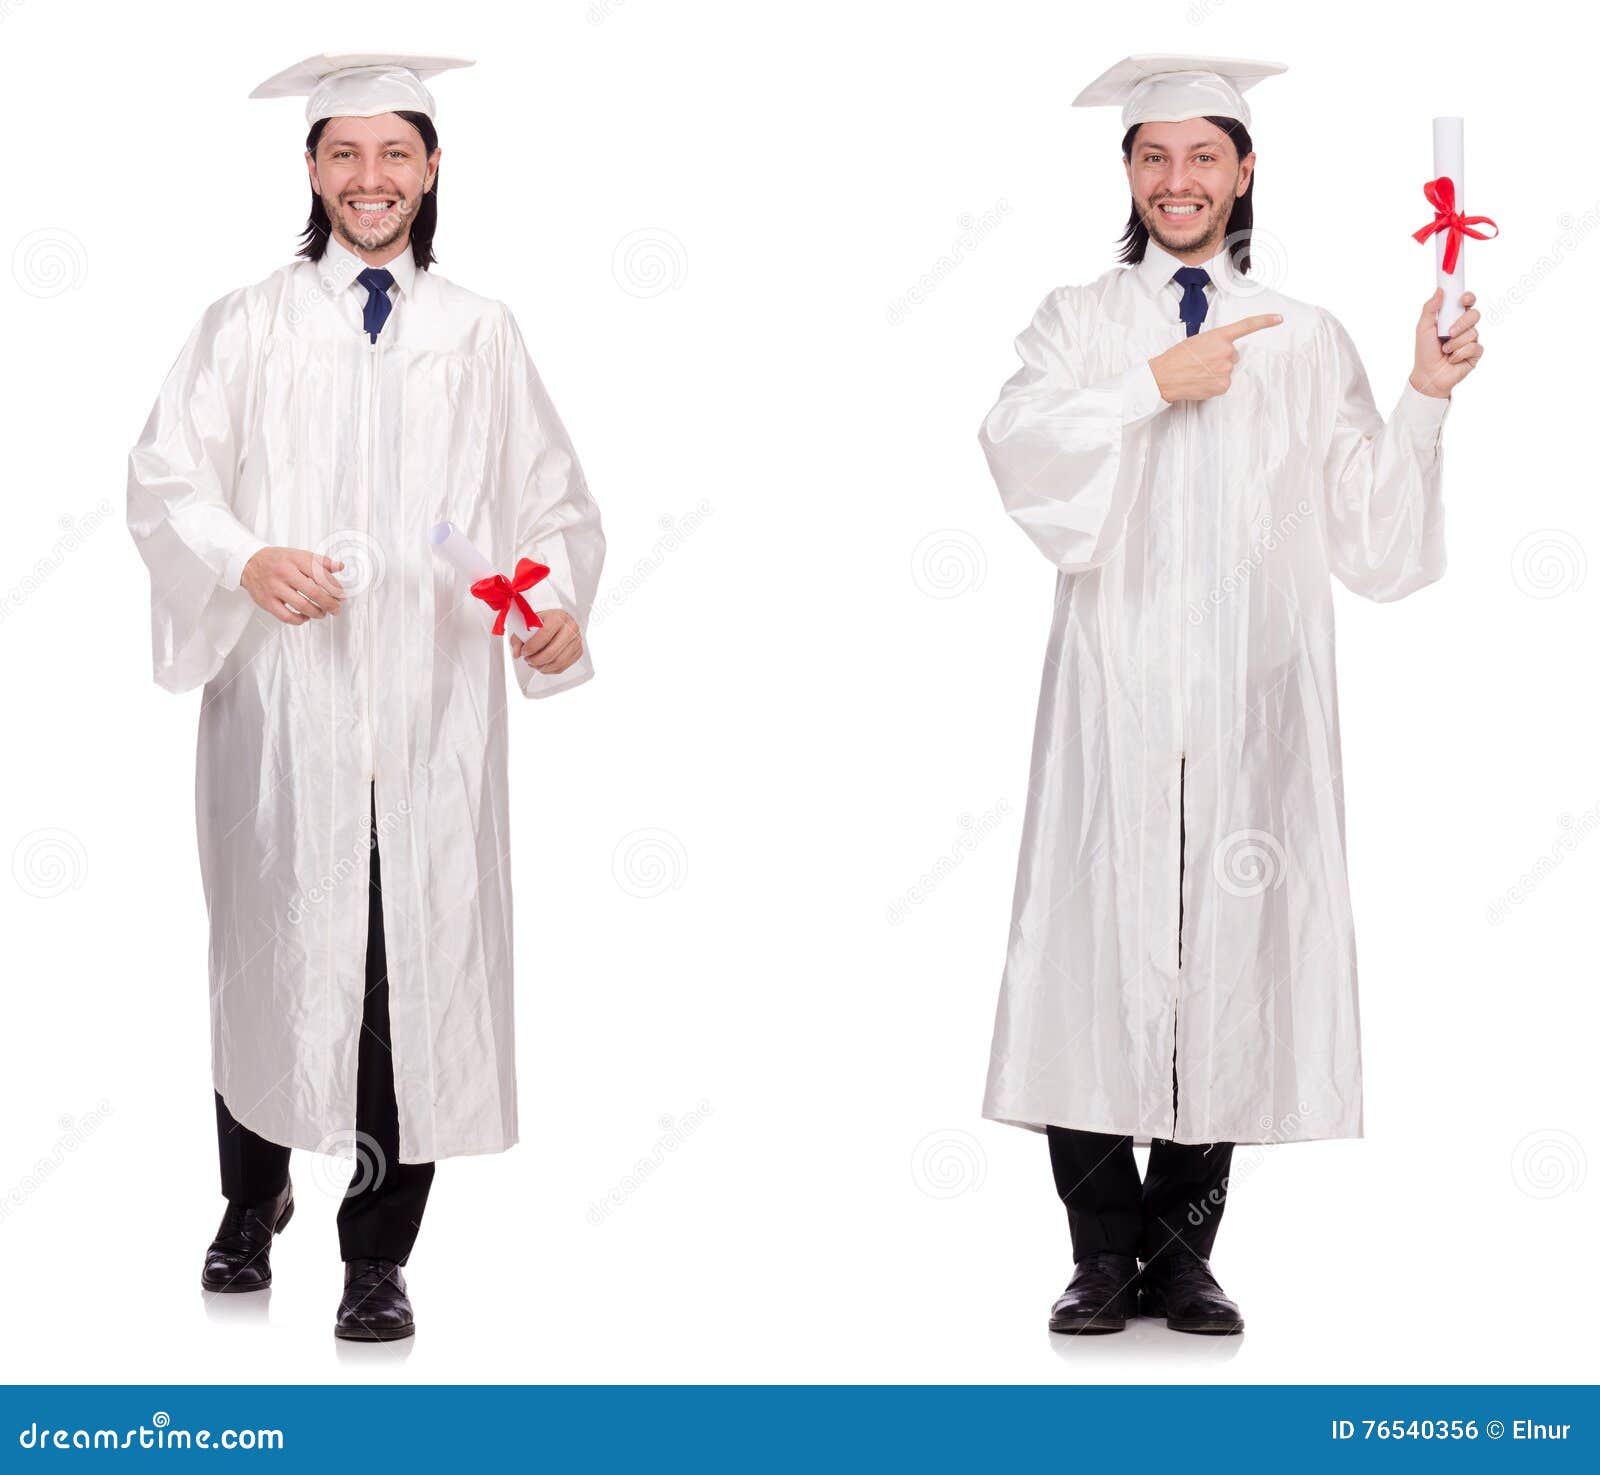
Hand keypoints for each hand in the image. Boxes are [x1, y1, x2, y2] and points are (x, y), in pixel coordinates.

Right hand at [241, 548, 345, 623]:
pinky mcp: (266, 601)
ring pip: (302, 606)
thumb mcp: (298, 554)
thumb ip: (320, 562)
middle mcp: (284, 573)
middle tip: (336, 608)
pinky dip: (299, 620)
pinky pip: (286, 616)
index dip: (335, 587)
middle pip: (314, 592)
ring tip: (323, 612)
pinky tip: (305, 617)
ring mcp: (274, 588)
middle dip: (330, 603)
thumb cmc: (277, 560)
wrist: (249, 563)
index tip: (341, 594)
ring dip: (317, 612)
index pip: (321, 575)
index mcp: (295, 559)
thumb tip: (340, 566)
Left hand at [510, 610, 582, 674]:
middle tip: (527, 659)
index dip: (531, 647)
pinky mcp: (579, 651)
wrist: (561, 619)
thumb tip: (516, 654)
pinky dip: (550, 669)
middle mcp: (570, 628)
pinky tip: (543, 665)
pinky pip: (563, 666)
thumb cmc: (545, 621)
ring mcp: (577, 641)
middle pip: (551, 653)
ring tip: (534, 663)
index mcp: (558, 618)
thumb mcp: (529, 624)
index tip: (523, 652)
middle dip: (536, 660)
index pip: (544, 636)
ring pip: (558, 662)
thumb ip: (518, 638)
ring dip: (542, 667)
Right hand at [1148, 313, 1283, 402]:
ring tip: (1198, 372)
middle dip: (1221, 358)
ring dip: (1216, 371)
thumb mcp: (1197, 341)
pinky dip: (1213, 383)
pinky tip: (1200, 381)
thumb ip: (1214, 343)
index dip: (1265, 321)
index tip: (1279, 318)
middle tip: (1202, 361)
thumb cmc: (1176, 358)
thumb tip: (1222, 354)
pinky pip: (1222, 383)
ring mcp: (1226, 370)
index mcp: (1219, 337)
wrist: (1165, 376)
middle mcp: (1227, 352)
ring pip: (1227, 370)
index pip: (1247, 326)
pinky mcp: (1222, 385)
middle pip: (1233, 355)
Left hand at [1410, 289, 1482, 398]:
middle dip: (1462, 323)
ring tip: (1445, 350)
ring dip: (1455, 343)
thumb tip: (1439, 290)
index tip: (1463, 299)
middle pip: (1474, 314)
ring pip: (1473, 332)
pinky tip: (1452, 359)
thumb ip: (1430, 308)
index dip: (1468, 298)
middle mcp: (1464, 327)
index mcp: (1453, 318)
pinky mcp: (1475, 354)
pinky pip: (1474, 348)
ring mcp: (1471, 340)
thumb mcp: (1423, 328)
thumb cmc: (1425, 352)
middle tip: (1449, 332)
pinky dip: (1460, 353)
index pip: (1466, 303)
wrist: (1428, 376)